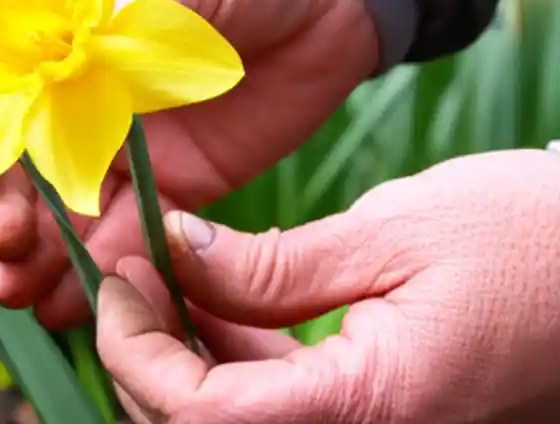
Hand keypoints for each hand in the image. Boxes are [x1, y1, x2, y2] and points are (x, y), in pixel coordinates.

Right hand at [0, 0, 378, 327]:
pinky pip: (121, 238)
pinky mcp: (169, 187)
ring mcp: (114, 144)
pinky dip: (93, 274)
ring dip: (26, 255)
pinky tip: (66, 305)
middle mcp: (68, 92)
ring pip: (52, 213)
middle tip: (2, 239)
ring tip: (17, 290)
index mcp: (47, 27)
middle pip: (4, 163)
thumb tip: (54, 64)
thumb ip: (111, 13)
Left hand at [97, 149, 559, 423]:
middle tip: (133, 269)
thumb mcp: (391, 233)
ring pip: (235, 422)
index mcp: (371, 410)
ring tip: (168, 271)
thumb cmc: (528, 240)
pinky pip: (280, 407)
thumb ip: (269, 264)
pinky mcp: (380, 417)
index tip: (120, 276)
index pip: (199, 417)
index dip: (135, 349)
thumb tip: (173, 251)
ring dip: (183, 356)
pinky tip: (220, 295)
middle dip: (145, 355)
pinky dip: (233, 359)